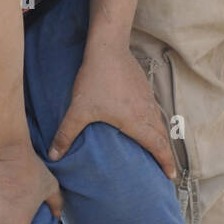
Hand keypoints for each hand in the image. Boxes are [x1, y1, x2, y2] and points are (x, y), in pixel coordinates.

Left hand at [48, 43, 176, 178]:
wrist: (108, 48)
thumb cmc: (96, 80)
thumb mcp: (79, 110)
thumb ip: (66, 134)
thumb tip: (53, 156)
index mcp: (135, 122)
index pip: (157, 146)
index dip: (166, 162)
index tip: (171, 175)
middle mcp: (146, 111)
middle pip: (163, 136)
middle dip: (166, 153)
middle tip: (166, 168)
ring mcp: (147, 97)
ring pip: (160, 121)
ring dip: (162, 137)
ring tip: (158, 147)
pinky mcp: (144, 87)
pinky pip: (155, 109)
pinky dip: (155, 121)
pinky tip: (146, 121)